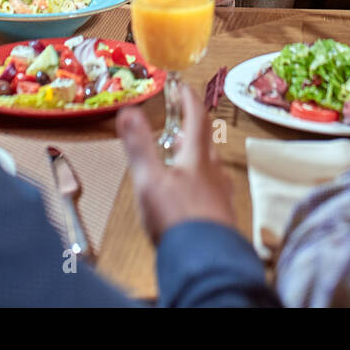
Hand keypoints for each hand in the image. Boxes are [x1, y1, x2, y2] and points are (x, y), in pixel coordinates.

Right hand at [116, 84, 235, 244]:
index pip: (197, 120)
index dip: (189, 101)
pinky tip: (192, 194)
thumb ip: (139, 146)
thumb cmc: (178, 220)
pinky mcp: (220, 216)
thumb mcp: (150, 180)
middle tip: (180, 122)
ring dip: (196, 156)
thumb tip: (129, 111)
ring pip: (210, 167)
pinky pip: (212, 189)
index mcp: (198, 159)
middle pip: (206, 143)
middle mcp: (214, 173)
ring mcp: (220, 196)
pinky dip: (199, 180)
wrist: (205, 261)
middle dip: (192, 128)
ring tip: (182, 156)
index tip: (183, 88)